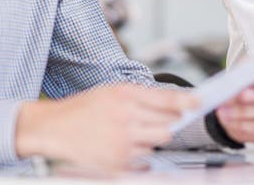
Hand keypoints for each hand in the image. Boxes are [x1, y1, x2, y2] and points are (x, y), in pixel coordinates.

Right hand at [15, 84, 197, 171]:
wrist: (53, 128)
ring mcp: (121, 142)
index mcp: (125, 95)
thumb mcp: (114, 90)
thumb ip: (144, 97)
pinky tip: (121, 143)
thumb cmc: (86, 107)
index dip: (187, 103)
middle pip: (168, 125)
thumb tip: (177, 106)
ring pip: (159, 141)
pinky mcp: (117, 162)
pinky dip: (139, 151)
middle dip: (169, 122)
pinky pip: (145, 156)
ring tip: (132, 131)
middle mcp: (125, 118)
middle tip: (158, 120)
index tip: (200, 103)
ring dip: (153, 137)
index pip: (167, 100)